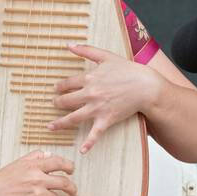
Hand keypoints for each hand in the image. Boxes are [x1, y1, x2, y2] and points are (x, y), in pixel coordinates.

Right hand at [0, 150, 76, 195]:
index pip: (59, 163)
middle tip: (72, 191)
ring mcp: (37, 195)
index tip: (71, 170)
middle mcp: (37, 180)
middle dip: (71, 188)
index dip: (69, 166)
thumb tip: (49, 155)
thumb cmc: (0, 181)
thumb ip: (35, 157)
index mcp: (34, 166)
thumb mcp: (18, 163)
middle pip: (64, 183)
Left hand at [47, 41, 161, 154]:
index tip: (56, 89)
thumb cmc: (128, 70)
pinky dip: (89, 143)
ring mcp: (97, 108)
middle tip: (54, 104)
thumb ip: (86, 50)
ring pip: (73, 118)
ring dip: (60, 123)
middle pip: (65, 101)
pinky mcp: (107, 119)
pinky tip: (82, 151)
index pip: (66, 83)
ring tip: (50, 127)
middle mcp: (90, 93)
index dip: (59, 87)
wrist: (146, 86)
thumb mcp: (106, 56)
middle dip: (57, 103)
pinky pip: (95, 134)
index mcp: (89, 77)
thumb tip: (69, 44)